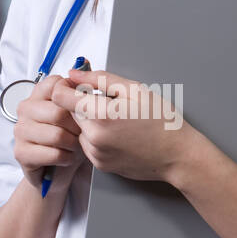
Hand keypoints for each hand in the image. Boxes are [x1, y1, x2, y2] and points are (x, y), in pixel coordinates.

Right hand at [12, 74, 86, 193]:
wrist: (60, 170)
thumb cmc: (71, 138)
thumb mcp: (80, 112)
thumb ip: (81, 87)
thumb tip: (84, 61)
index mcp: (39, 93)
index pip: (56, 84)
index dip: (75, 98)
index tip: (82, 110)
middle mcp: (26, 108)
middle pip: (58, 112)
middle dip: (77, 127)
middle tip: (82, 134)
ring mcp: (20, 130)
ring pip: (57, 135)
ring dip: (73, 145)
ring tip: (75, 147)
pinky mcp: (21, 152)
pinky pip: (53, 153)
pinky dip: (66, 158)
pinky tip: (67, 158)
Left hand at [50, 67, 194, 183]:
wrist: (177, 155)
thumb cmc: (162, 120)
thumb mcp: (134, 89)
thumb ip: (99, 78)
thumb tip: (74, 73)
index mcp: (101, 114)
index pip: (60, 96)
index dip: (66, 86)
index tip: (78, 84)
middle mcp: (93, 137)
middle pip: (70, 112)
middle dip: (83, 104)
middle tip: (110, 103)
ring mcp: (95, 153)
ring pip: (79, 129)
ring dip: (90, 121)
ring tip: (118, 121)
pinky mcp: (99, 165)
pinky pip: (88, 145)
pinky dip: (97, 137)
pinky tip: (118, 135)